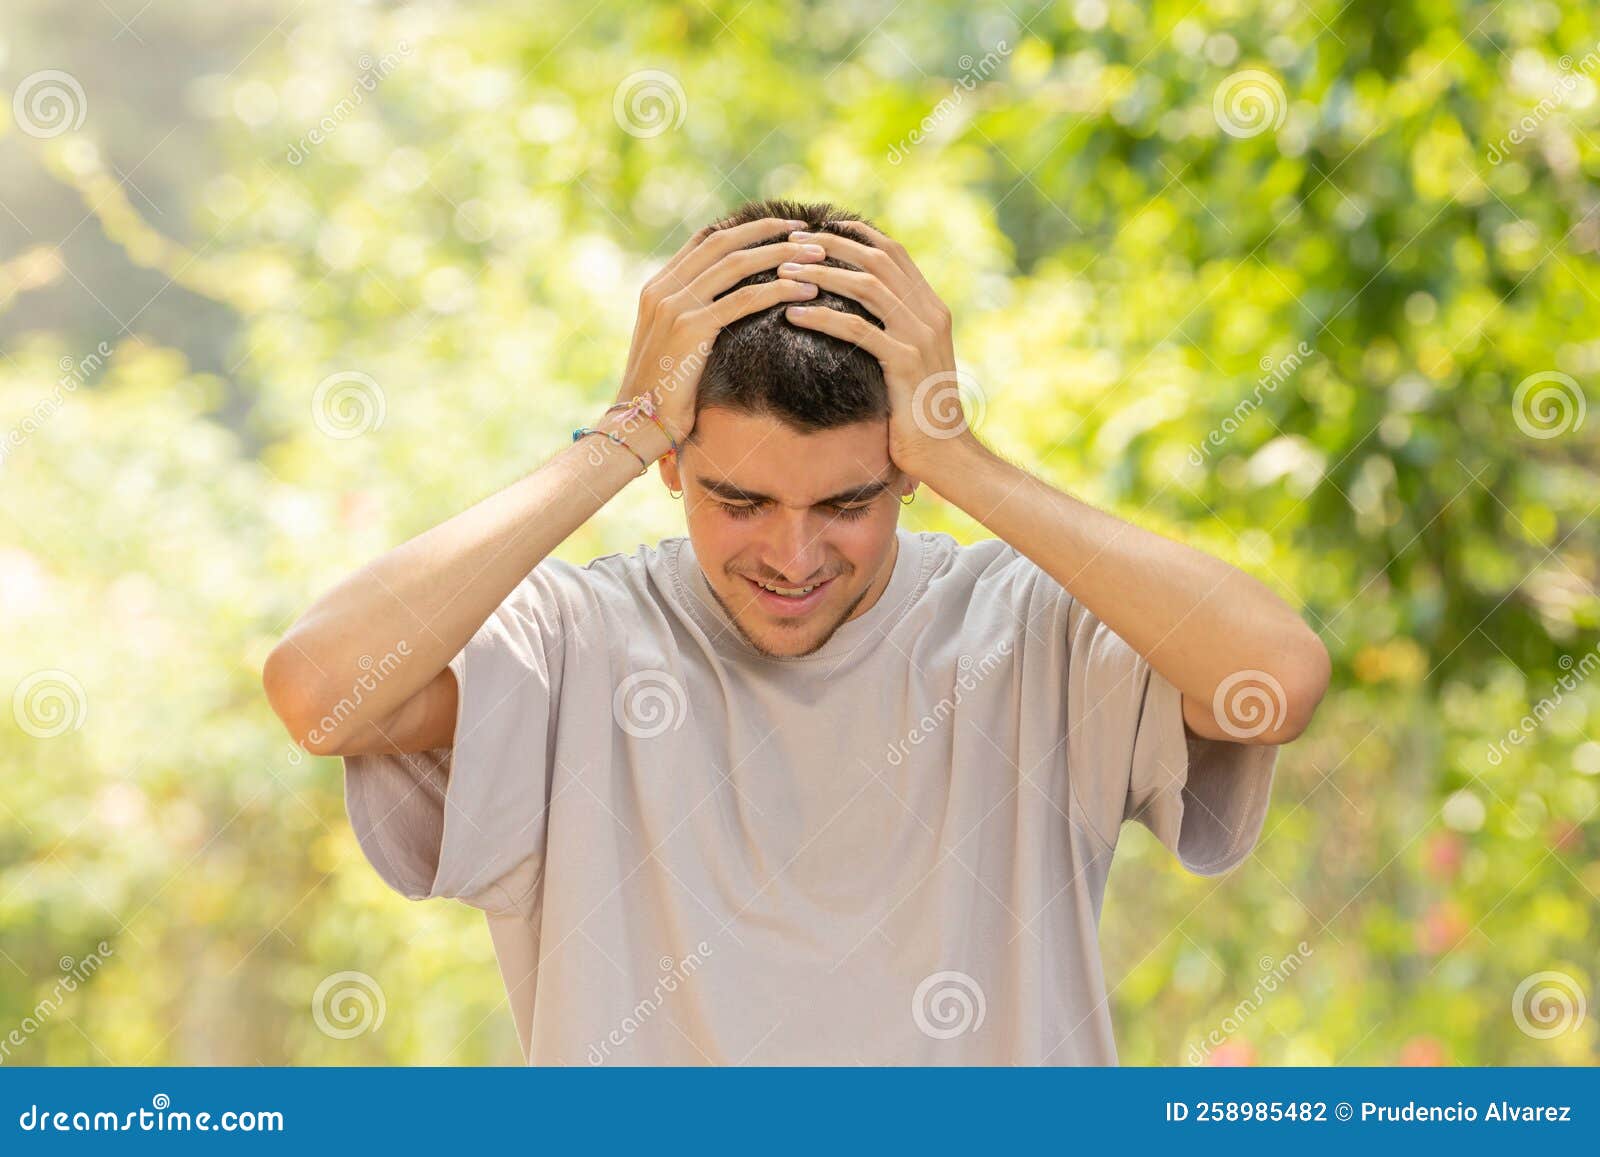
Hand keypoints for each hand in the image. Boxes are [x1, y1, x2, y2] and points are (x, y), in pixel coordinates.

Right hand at [616, 215, 825, 454]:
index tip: (780, 228)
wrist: (636, 425)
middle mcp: (662, 289)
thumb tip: (729, 310)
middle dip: (768, 231)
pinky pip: (744, 299)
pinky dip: (779, 290)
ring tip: (816, 256)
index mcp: (656, 288)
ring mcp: (674, 306)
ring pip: (737, 264)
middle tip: (806, 231)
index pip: (705, 240)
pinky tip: (806, 290)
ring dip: (781, 255)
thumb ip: (691, 319)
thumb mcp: (672, 347)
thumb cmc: (661, 396)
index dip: (745, 228)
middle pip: (723, 242)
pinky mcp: (690, 328)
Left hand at [776, 224, 977, 478]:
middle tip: (792, 240)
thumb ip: (891, 331)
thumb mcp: (909, 363)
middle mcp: (930, 314)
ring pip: (867, 286)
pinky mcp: (906, 364)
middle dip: (832, 244)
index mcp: (932, 308)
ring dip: (821, 274)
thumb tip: (854, 311)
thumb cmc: (918, 414)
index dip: (855, 234)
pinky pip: (858, 330)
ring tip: (784, 271)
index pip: (893, 252)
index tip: (816, 228)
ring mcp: (920, 337)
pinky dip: (823, 316)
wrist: (946, 454)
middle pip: (878, 259)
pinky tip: (793, 314)